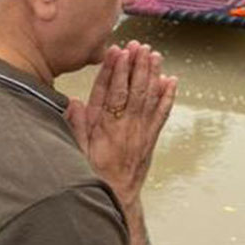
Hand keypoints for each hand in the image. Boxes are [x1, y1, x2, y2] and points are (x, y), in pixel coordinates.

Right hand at [66, 41, 176, 210]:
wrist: (118, 199)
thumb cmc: (94, 176)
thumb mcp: (77, 154)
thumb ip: (76, 128)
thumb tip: (74, 102)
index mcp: (105, 128)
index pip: (110, 93)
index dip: (114, 71)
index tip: (117, 51)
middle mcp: (126, 127)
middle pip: (133, 91)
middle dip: (136, 66)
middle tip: (139, 45)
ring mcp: (141, 132)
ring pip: (149, 98)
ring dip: (152, 75)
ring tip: (154, 54)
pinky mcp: (151, 139)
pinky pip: (162, 114)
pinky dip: (167, 97)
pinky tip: (170, 81)